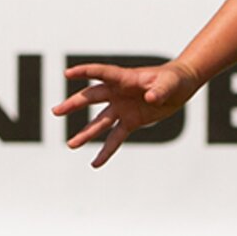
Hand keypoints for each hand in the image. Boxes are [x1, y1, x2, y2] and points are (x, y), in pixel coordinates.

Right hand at [54, 61, 200, 167]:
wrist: (180, 86)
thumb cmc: (173, 79)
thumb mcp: (169, 83)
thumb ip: (159, 91)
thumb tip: (150, 99)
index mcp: (125, 78)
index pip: (101, 73)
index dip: (85, 72)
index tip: (67, 73)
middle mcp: (118, 93)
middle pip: (91, 98)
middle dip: (74, 105)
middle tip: (56, 112)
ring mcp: (122, 108)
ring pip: (99, 122)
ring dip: (86, 134)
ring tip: (70, 145)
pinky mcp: (130, 122)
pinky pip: (115, 138)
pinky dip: (106, 151)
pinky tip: (95, 163)